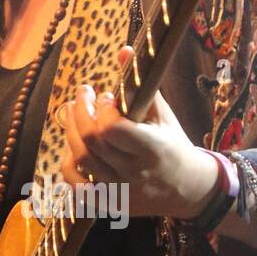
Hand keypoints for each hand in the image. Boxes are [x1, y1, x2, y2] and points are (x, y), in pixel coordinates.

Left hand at [58, 47, 218, 219]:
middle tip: (82, 96)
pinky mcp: (110, 203)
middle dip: (79, 112)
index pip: (113, 129)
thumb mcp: (163, 115)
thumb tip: (124, 51)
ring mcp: (120, 191)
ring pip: (81, 161)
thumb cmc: (173, 146)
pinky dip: (69, 166)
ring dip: (72, 134)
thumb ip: (142, 86)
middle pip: (91, 142)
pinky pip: (77, 187)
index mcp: (153, 148)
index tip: (105, 98)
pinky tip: (75, 149)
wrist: (187, 189)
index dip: (102, 110)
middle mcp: (135, 172)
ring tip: (75, 116)